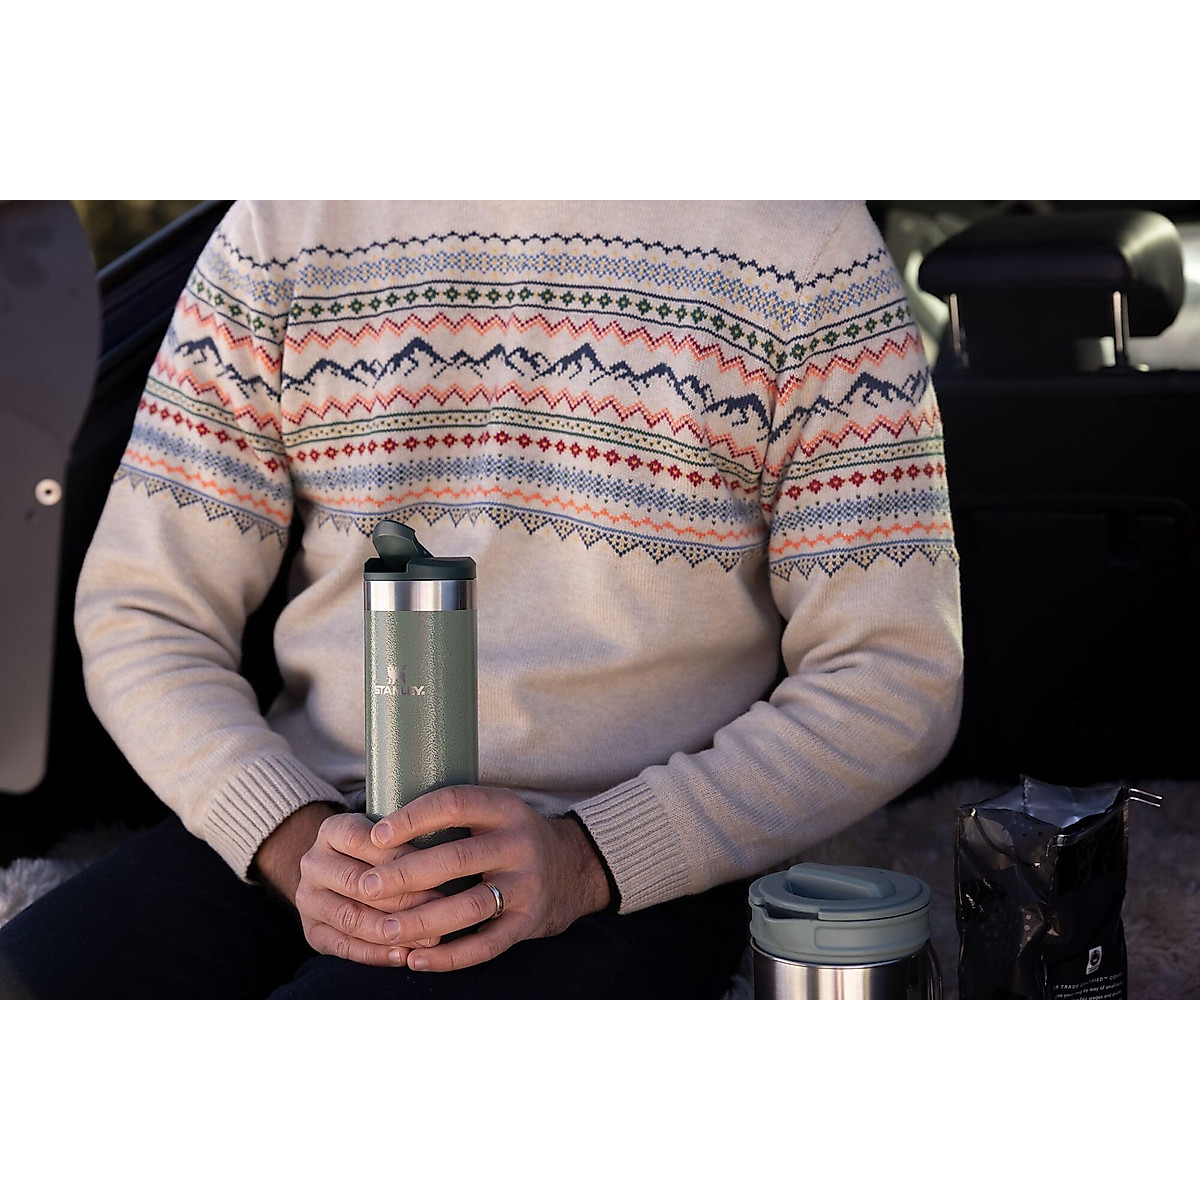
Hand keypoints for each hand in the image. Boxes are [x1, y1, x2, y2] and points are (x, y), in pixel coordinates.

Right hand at [293, 810, 444, 965]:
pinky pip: (343, 947)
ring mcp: (308, 900)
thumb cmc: (381, 849)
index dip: (399, 855)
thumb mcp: (389, 832)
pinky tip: (402, 955)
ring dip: (393, 930)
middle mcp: (314, 863)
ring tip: (429, 937)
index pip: (362, 840)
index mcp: (332, 830)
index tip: (436, 866)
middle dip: (403, 897)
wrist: (339, 872)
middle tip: (440, 906)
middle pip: (358, 882)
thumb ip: (410, 837)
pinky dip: (375, 954)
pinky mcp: (312, 932)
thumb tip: (448, 854)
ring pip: (350, 918)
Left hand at [364, 785, 611, 971]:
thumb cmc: (511, 839)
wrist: (574, 868)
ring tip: (385, 930)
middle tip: (367, 887)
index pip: (455, 803)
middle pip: (457, 858)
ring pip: (469, 906)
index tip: (377, 836)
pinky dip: (450, 957)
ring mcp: (527, 884)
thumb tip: (379, 829)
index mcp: (504, 808)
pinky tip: (416, 961)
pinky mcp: (530, 922)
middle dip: (406, 874)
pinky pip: (487, 945)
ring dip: (422, 921)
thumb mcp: (494, 812)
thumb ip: (453, 817)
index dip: (414, 818)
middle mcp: (520, 843)